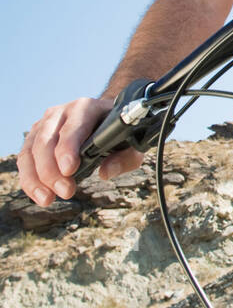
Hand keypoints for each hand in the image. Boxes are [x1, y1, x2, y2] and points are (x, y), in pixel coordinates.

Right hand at [17, 97, 143, 205]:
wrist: (103, 118)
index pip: (73, 126)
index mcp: (86, 108)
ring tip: (48, 199)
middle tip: (66, 192)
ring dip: (36, 177)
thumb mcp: (131, 142)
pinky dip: (29, 180)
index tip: (69, 170)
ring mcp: (44, 124)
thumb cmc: (118, 133)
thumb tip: (105, 173)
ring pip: (31, 150)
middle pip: (47, 140)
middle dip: (52, 169)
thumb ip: (125, 157)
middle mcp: (61, 112)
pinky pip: (25, 159)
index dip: (68, 148)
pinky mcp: (34, 137)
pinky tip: (40, 196)